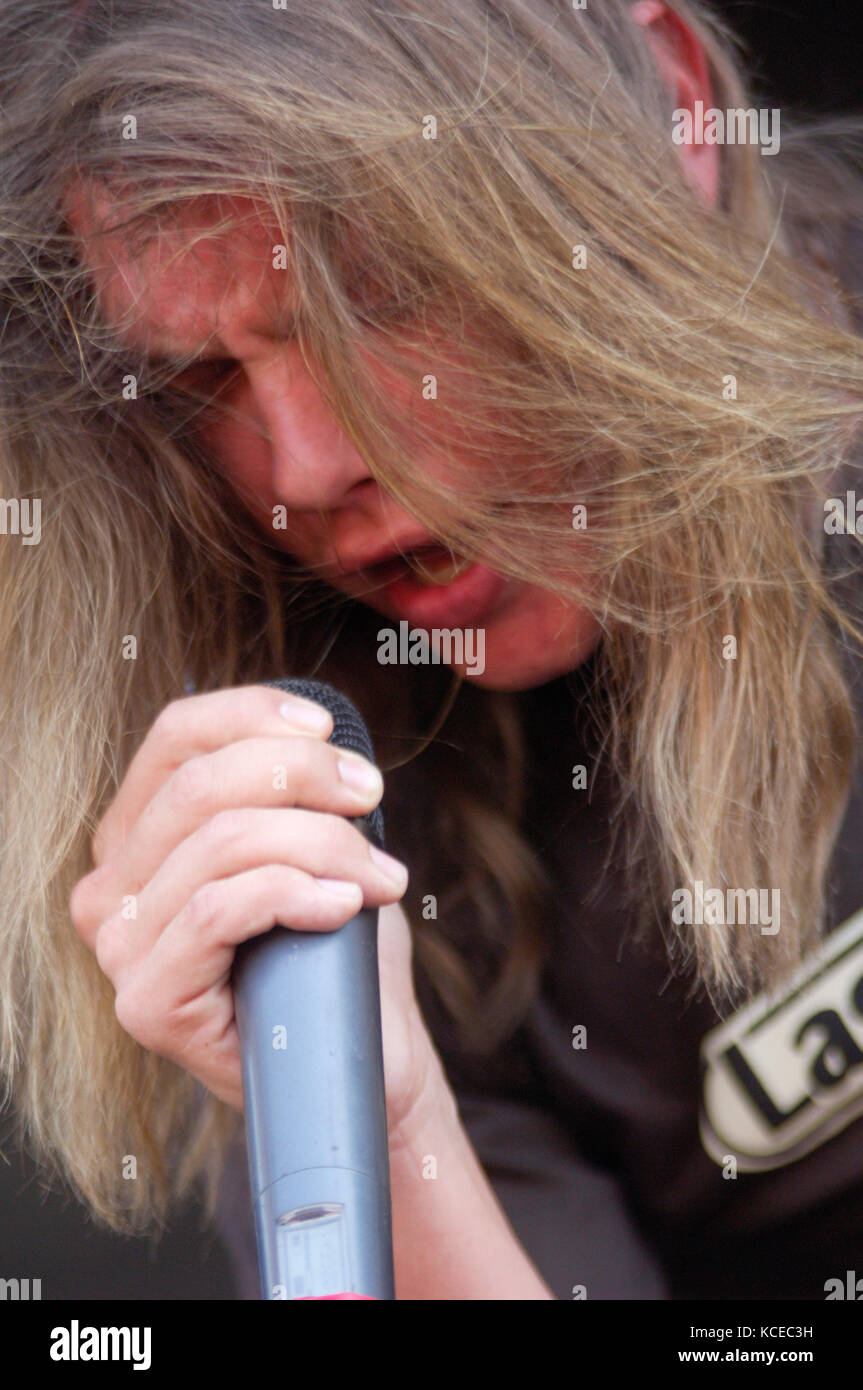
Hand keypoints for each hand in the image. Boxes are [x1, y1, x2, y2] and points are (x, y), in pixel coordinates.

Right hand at [69, 684, 438, 1130]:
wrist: (363, 1060)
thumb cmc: (334, 949)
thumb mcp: (306, 845)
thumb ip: (283, 788)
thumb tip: (315, 733)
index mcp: (137, 836)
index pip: (175, 737)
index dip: (253, 714)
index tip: (330, 728)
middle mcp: (111, 887)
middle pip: (203, 784)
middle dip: (305, 777)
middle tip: (371, 798)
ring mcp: (120, 949)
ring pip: (224, 844)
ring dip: (323, 844)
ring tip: (380, 874)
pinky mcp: (148, 1001)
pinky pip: (220, 910)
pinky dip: (296, 892)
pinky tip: (344, 904)